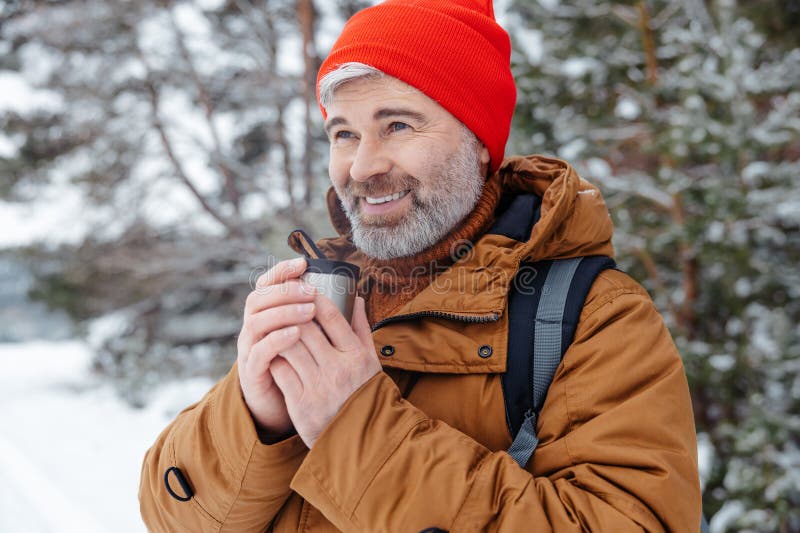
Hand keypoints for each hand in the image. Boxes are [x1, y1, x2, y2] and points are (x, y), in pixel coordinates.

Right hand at [237, 257, 315, 439]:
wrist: (279, 405)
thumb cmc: (300, 367)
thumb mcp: (317, 339)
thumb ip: (331, 319)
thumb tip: (357, 297)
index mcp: (269, 314)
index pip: (268, 284)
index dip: (282, 271)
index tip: (302, 263)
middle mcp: (255, 327)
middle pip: (259, 298)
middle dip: (285, 290)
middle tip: (309, 289)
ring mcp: (250, 348)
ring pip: (257, 320)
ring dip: (282, 311)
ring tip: (307, 310)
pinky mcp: (252, 370)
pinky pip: (260, 351)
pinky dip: (276, 339)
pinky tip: (295, 334)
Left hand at [270, 294, 380, 447]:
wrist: (362, 441)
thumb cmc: (366, 395)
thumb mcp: (371, 362)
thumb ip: (362, 329)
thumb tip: (357, 299)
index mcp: (356, 355)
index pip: (331, 316)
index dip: (314, 297)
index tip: (304, 289)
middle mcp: (338, 368)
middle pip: (306, 327)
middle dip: (291, 312)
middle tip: (282, 303)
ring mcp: (318, 385)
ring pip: (289, 346)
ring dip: (278, 333)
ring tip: (274, 326)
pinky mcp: (301, 402)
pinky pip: (280, 371)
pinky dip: (273, 357)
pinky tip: (271, 352)